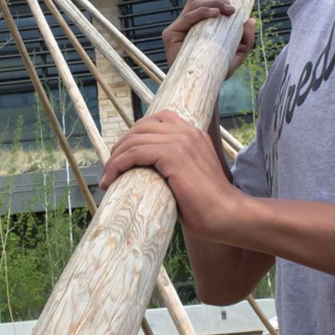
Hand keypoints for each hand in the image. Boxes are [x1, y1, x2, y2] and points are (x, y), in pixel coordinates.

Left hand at [99, 110, 242, 237]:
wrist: (228, 215)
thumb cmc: (208, 206)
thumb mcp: (190, 177)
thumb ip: (173, 166)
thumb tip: (147, 173)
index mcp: (194, 134)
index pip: (157, 120)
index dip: (135, 134)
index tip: (123, 155)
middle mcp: (187, 132)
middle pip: (141, 127)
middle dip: (121, 146)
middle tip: (109, 167)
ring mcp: (181, 141)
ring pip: (134, 140)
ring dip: (115, 158)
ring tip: (107, 177)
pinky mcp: (174, 155)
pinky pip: (135, 153)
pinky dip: (118, 165)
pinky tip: (111, 179)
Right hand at [162, 0, 254, 74]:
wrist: (203, 87)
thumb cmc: (216, 71)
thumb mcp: (236, 53)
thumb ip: (245, 39)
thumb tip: (251, 20)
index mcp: (195, 24)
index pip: (201, 1)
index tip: (232, 4)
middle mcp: (184, 24)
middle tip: (231, 7)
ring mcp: (176, 28)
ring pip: (192, 4)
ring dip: (212, 3)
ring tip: (226, 9)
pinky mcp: (171, 35)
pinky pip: (187, 17)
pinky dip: (202, 12)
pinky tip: (215, 14)